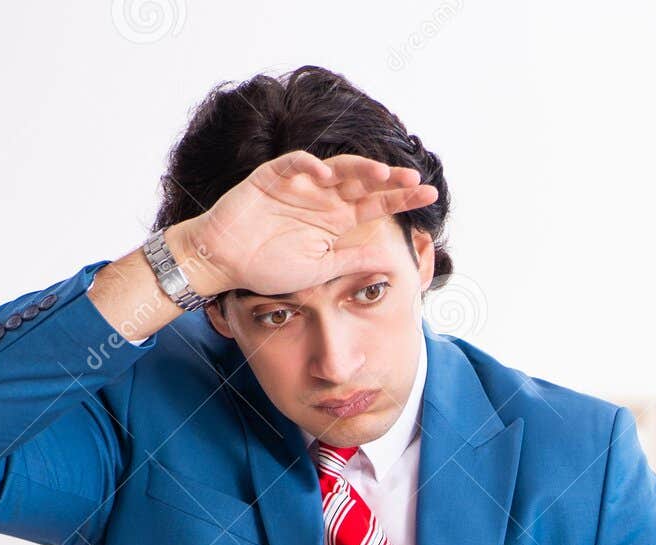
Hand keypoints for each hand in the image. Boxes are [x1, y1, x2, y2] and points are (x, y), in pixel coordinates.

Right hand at [169, 151, 437, 297]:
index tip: (430, 196)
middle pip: (364, 181)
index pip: (377, 204)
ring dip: (359, 168)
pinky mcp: (272, 177)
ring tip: (382, 172)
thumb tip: (388, 258)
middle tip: (416, 177)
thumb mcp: (321, 268)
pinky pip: (294, 166)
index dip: (402, 198)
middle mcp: (323, 198)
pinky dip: (309, 166)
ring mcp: (299, 185)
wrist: (225, 261)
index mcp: (337, 219)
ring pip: (335, 168)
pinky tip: (325, 173)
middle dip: (390, 178)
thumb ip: (352, 259)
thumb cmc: (270, 266)